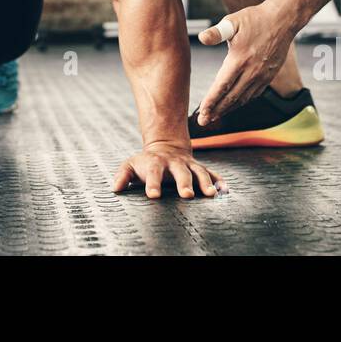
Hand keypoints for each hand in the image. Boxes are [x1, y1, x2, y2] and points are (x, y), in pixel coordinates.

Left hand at [112, 141, 226, 198]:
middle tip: (187, 195)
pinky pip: (212, 173)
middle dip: (184, 183)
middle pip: (180, 173)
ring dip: (206, 182)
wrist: (165, 146)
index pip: (154, 173)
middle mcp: (175, 164)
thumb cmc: (145, 162)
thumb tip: (115, 188)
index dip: (153, 184)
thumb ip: (123, 175)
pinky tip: (225, 189)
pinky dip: (219, 180)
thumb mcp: (131, 165)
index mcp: (156, 164)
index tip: (153, 196)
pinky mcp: (199, 168)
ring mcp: (189, 165)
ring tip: (211, 194)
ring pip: (199, 172)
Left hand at [196, 4, 294, 125]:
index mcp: (239, 60)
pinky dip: (242, 102)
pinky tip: (234, 105)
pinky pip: (254, 94)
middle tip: (203, 122)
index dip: (211, 101)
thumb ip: (217, 32)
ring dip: (228, 109)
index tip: (202, 113)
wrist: (282, 20)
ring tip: (215, 116)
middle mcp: (251, 71)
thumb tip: (202, 38)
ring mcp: (261, 75)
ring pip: (243, 98)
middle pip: (231, 97)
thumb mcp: (233, 22)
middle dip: (216, 111)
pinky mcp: (268, 76)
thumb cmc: (255, 19)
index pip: (222, 86)